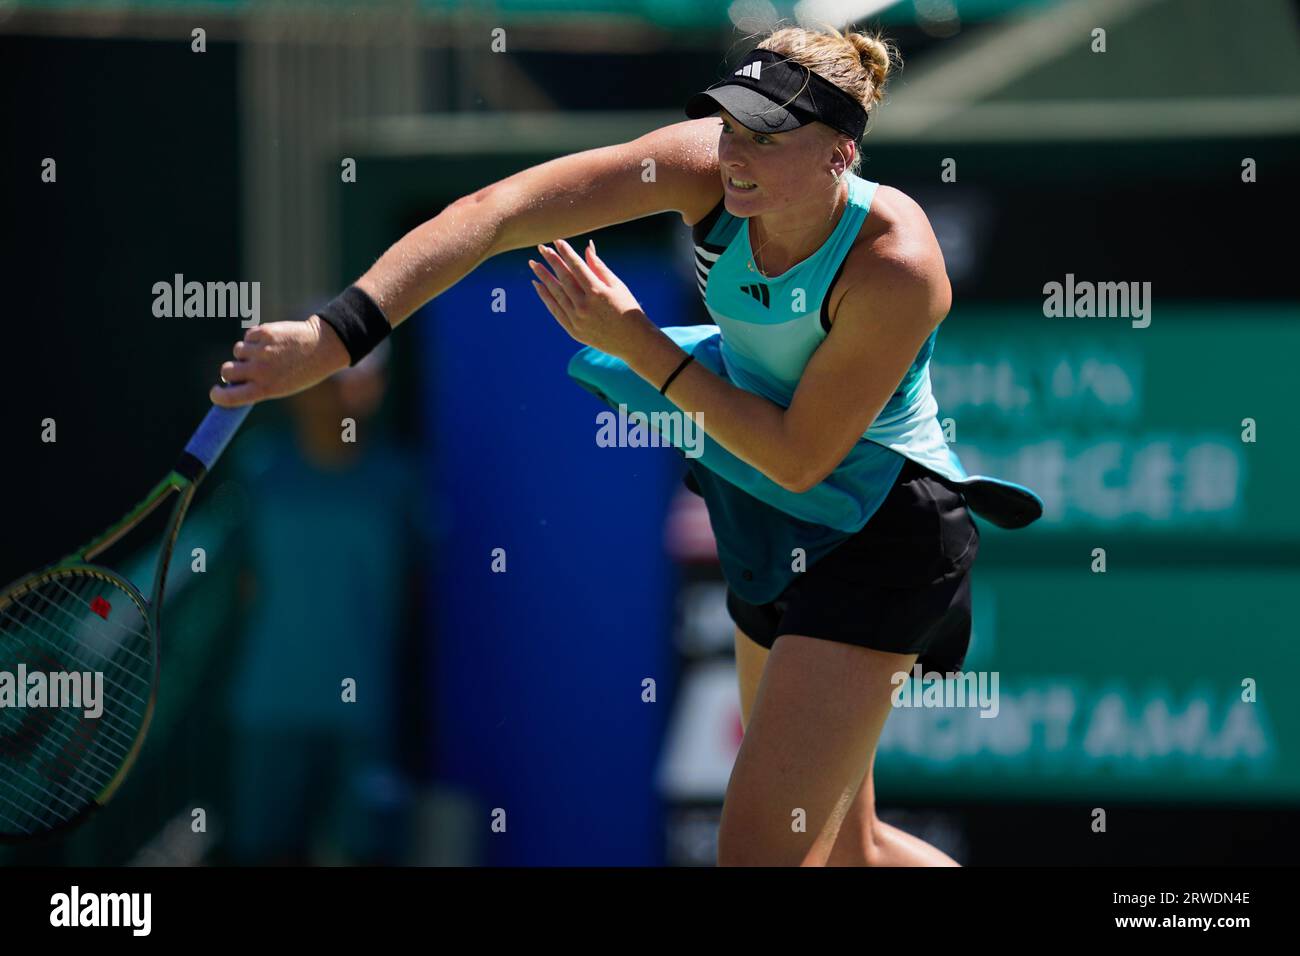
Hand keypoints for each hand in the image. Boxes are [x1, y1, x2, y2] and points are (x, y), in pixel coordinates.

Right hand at [209, 315, 350, 406]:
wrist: (323, 346)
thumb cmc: (302, 371)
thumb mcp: (283, 386)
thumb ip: (258, 385)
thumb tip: (231, 382)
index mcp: (265, 389)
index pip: (230, 398)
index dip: (218, 396)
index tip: (215, 393)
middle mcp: (261, 371)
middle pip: (226, 371)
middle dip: (230, 370)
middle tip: (240, 369)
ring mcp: (261, 351)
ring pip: (237, 351)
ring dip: (246, 352)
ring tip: (267, 352)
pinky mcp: (264, 333)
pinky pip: (248, 336)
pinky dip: (256, 338)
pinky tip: (272, 341)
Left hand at [529, 238, 653, 359]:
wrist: (633, 342)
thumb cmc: (628, 309)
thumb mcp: (617, 286)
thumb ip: (599, 267)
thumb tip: (587, 248)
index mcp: (598, 292)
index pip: (577, 267)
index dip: (566, 253)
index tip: (557, 241)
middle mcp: (585, 306)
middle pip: (564, 279)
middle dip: (551, 261)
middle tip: (541, 248)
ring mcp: (578, 320)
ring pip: (556, 294)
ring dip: (543, 278)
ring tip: (534, 264)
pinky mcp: (574, 331)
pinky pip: (556, 311)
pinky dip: (546, 297)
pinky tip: (538, 285)